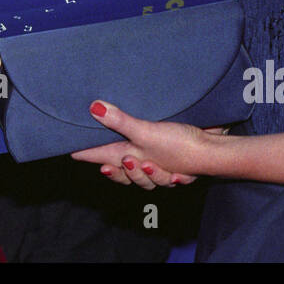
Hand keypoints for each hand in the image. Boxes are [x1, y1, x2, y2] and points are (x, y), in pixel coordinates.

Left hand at [70, 100, 225, 188]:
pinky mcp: (173, 160)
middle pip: (121, 169)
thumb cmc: (178, 147)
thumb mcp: (146, 132)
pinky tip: (154, 167)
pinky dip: (153, 174)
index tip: (69, 152)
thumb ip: (121, 121)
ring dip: (135, 174)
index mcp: (132, 156)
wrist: (214, 153)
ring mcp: (159, 164)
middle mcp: (144, 162)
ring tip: (128, 162)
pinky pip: (158, 172)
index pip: (101, 155)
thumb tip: (94, 108)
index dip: (85, 153)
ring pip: (140, 175)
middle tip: (103, 165)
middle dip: (112, 168)